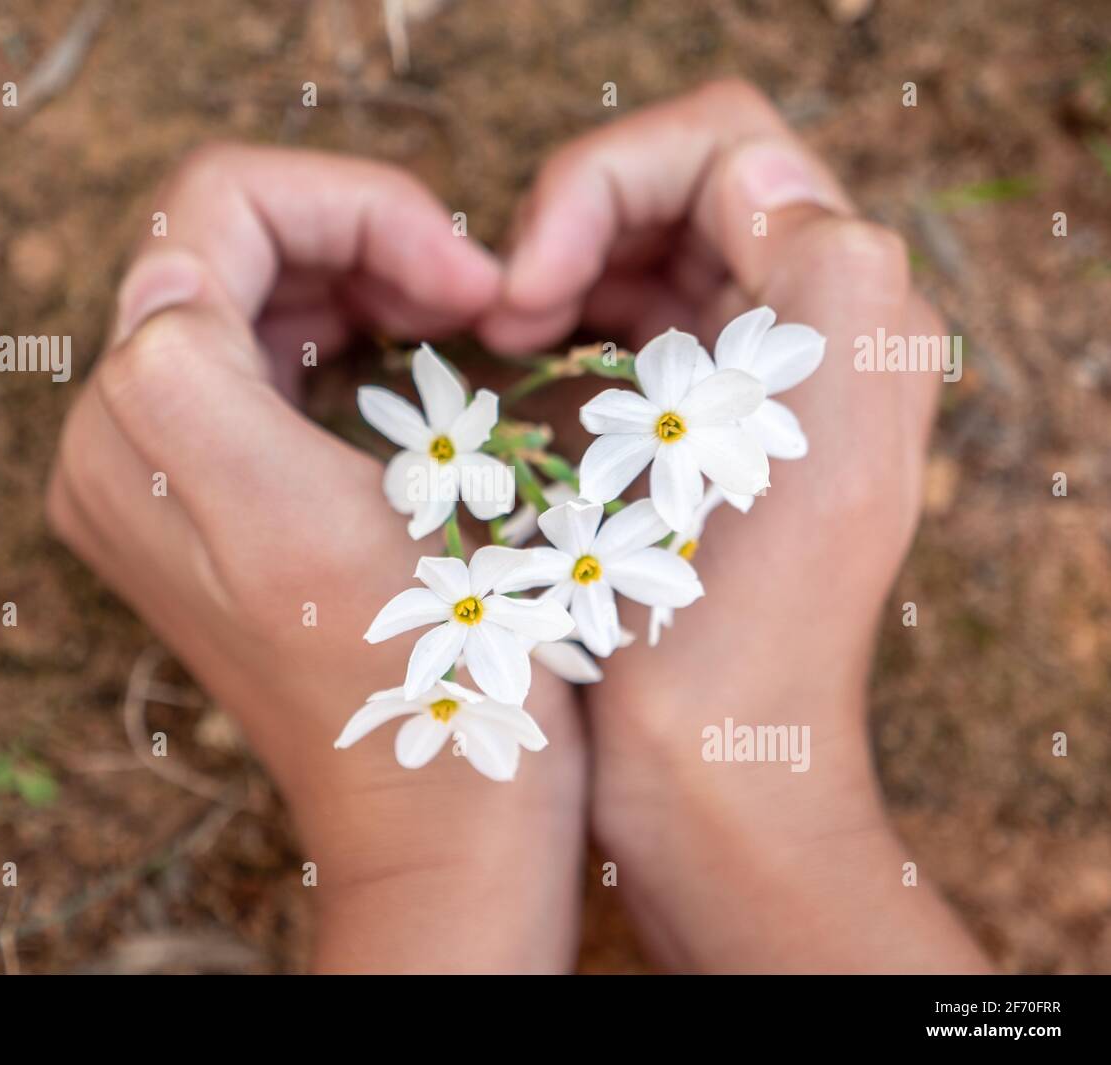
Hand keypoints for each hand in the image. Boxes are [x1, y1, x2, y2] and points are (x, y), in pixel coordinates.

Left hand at [47, 146, 586, 972]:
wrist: (442, 803)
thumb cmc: (416, 673)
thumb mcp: (300, 521)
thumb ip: (187, 376)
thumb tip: (168, 270)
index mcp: (133, 428)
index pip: (218, 212)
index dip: (359, 208)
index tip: (467, 278)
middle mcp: (123, 443)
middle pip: (230, 242)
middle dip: (362, 236)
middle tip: (474, 294)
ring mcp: (169, 470)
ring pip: (254, 288)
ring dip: (362, 275)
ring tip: (460, 317)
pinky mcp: (222, 496)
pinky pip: (269, 353)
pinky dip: (347, 326)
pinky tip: (414, 352)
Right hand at [480, 81, 990, 972]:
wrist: (702, 782)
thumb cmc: (729, 650)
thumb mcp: (809, 460)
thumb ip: (827, 275)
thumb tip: (753, 180)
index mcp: (846, 318)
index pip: (721, 148)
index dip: (603, 182)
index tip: (526, 282)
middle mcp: (806, 333)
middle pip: (675, 188)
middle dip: (572, 220)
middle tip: (501, 309)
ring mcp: (745, 379)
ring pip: (641, 247)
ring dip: (560, 264)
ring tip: (499, 331)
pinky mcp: (686, 430)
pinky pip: (621, 317)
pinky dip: (563, 314)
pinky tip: (517, 358)